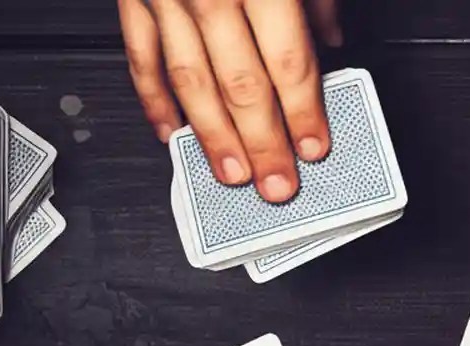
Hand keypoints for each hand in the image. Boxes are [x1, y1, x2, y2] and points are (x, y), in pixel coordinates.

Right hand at [118, 0, 341, 202]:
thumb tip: (328, 38)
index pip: (287, 61)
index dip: (302, 111)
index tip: (313, 148)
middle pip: (240, 84)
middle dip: (261, 143)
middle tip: (276, 183)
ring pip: (189, 80)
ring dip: (212, 136)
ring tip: (231, 172)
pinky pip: (140, 58)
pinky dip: (154, 100)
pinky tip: (170, 132)